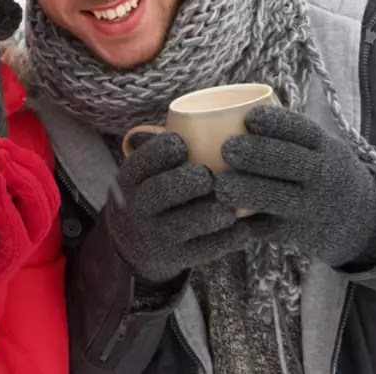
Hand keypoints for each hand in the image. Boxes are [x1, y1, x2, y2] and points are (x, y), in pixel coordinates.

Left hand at [0, 137, 59, 312]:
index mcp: (24, 216)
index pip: (42, 183)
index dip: (27, 159)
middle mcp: (30, 231)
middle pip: (47, 192)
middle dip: (27, 164)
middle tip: (0, 149)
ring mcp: (23, 248)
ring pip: (41, 210)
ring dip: (22, 180)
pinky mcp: (9, 262)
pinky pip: (17, 231)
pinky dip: (7, 204)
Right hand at [106, 132, 250, 283]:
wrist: (131, 247)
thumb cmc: (152, 194)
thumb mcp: (145, 173)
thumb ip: (167, 150)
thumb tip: (218, 116)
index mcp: (130, 178)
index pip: (147, 158)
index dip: (168, 148)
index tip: (185, 146)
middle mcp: (137, 207)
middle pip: (166, 189)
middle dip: (195, 180)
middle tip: (213, 176)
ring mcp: (155, 236)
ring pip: (189, 222)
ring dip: (217, 210)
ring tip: (235, 203)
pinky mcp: (175, 259)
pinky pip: (207, 249)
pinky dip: (231, 237)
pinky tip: (245, 226)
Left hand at [217, 106, 375, 267]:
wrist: (360, 217)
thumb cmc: (323, 171)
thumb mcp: (321, 148)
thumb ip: (289, 136)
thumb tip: (232, 114)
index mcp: (325, 147)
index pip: (302, 129)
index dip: (275, 123)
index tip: (249, 118)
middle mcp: (323, 175)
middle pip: (287, 161)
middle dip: (254, 154)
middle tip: (226, 149)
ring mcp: (313, 206)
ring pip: (277, 197)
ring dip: (246, 191)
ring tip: (221, 186)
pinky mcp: (299, 234)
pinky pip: (269, 228)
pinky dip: (246, 223)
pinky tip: (225, 214)